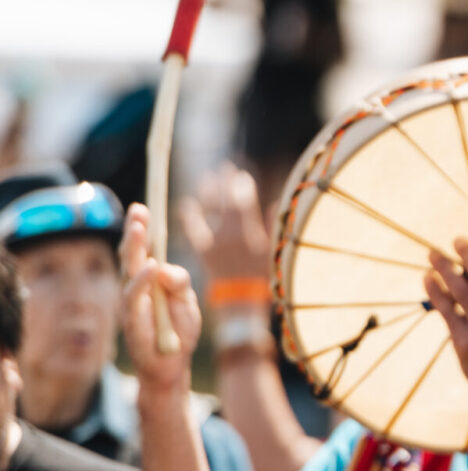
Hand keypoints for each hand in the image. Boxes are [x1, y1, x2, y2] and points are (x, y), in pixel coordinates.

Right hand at [118, 204, 201, 394]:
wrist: (172, 366)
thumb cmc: (179, 332)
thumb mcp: (187, 303)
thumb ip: (179, 283)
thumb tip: (163, 265)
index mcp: (150, 280)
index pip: (143, 249)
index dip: (142, 229)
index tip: (143, 207)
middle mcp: (136, 288)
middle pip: (131, 254)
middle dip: (134, 231)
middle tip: (139, 210)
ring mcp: (130, 303)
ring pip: (129, 271)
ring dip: (134, 248)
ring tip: (140, 229)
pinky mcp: (131, 320)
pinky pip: (135, 297)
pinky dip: (142, 281)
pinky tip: (150, 266)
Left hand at [182, 163, 272, 282]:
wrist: (242, 301)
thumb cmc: (263, 279)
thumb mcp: (274, 252)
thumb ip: (272, 226)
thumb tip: (277, 202)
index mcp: (250, 235)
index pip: (244, 202)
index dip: (242, 186)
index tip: (243, 175)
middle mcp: (231, 236)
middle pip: (226, 202)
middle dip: (226, 183)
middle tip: (226, 168)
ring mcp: (215, 242)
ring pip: (211, 211)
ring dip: (209, 194)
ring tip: (209, 179)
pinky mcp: (203, 251)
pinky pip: (194, 228)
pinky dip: (191, 216)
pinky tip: (187, 204)